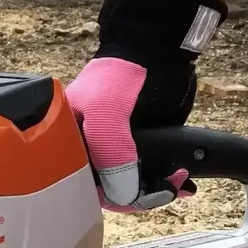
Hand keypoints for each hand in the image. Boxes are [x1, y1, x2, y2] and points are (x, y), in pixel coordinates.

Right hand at [66, 0, 227, 212]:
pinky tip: (182, 181)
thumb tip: (125, 195)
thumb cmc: (120, 74)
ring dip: (155, 191)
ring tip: (179, 182)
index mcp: (66, 142)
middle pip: (106, 189)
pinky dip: (166, 182)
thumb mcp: (107, 113)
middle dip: (137, 196)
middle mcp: (88, 150)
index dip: (105, 195)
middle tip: (165, 190)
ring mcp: (116, 150)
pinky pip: (149, 175)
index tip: (133, 197)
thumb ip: (112, 154)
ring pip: (130, 186)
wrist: (158, 50)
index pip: (77, 183)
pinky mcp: (141, 148)